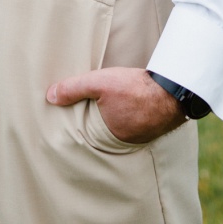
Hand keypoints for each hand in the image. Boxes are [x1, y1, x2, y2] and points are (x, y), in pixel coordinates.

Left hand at [47, 68, 185, 143]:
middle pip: (103, 130)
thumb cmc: (135, 88)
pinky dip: (130, 115)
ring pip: (120, 125)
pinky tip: (128, 104)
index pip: (87, 131)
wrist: (173, 89)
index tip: (71, 114)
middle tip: (89, 108)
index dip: (80, 121)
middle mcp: (125, 140)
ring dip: (114, 117)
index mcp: (108, 135)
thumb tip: (50, 96)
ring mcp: (142, 135)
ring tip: (108, 104)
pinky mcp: (154, 127)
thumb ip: (73, 89)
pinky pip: (135, 122)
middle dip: (96, 120)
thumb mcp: (98, 83)